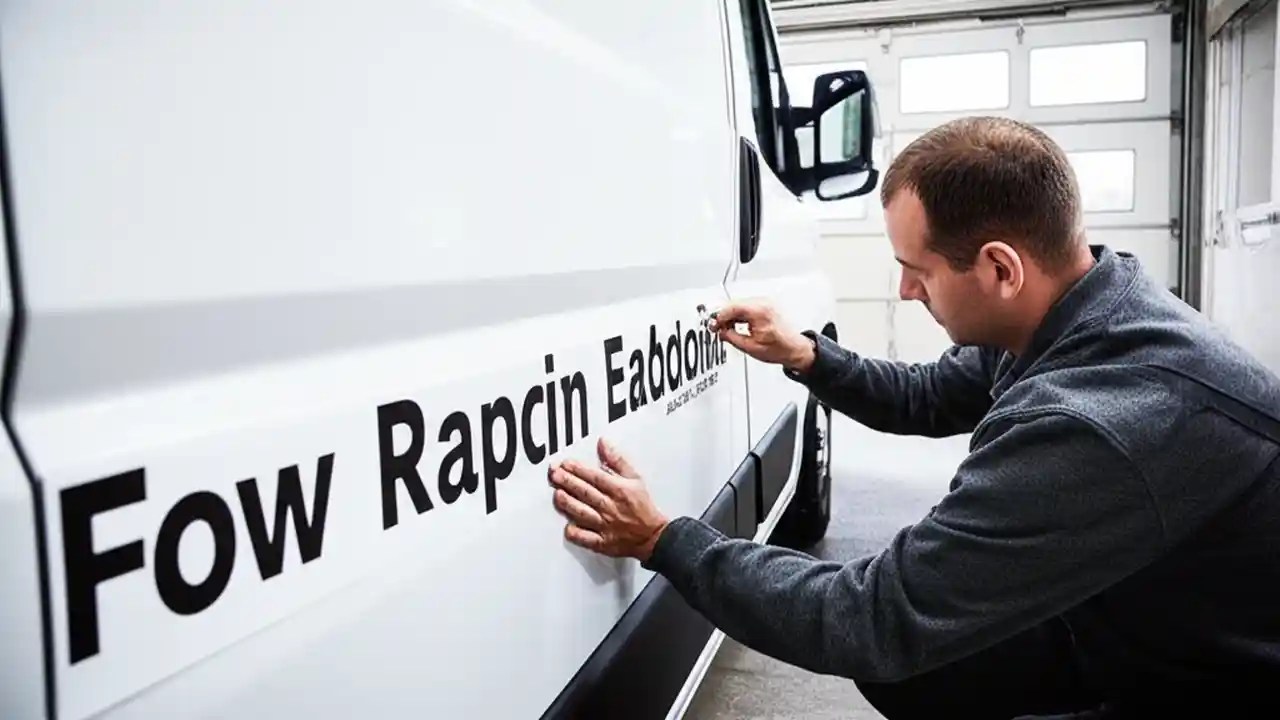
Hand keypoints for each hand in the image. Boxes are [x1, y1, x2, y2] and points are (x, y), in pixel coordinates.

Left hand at [549, 438, 668, 561]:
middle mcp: (611, 507)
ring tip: (557, 494)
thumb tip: (603, 444)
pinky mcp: (603, 542)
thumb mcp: (635, 478)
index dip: (579, 469)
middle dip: (568, 482)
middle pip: (586, 493)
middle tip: (555, 474)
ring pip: (583, 513)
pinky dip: (576, 533)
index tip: (566, 463)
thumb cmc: (642, 506)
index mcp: (619, 490)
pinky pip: (586, 538)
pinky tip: (567, 526)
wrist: (653, 535)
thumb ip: (617, 460)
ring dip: (569, 503)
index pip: (595, 477)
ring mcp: (606, 526)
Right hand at [709, 300, 814, 372]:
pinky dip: (739, 314)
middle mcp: (763, 304)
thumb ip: (731, 337)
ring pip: (740, 304)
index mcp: (760, 312)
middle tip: (717, 327)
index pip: (732, 308)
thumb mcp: (750, 347)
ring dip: (731, 315)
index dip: (719, 317)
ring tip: (727, 328)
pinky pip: (747, 306)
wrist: (795, 349)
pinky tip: (736, 324)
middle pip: (735, 304)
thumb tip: (720, 331)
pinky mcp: (766, 306)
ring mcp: (766, 303)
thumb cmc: (779, 349)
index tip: (713, 325)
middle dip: (723, 316)